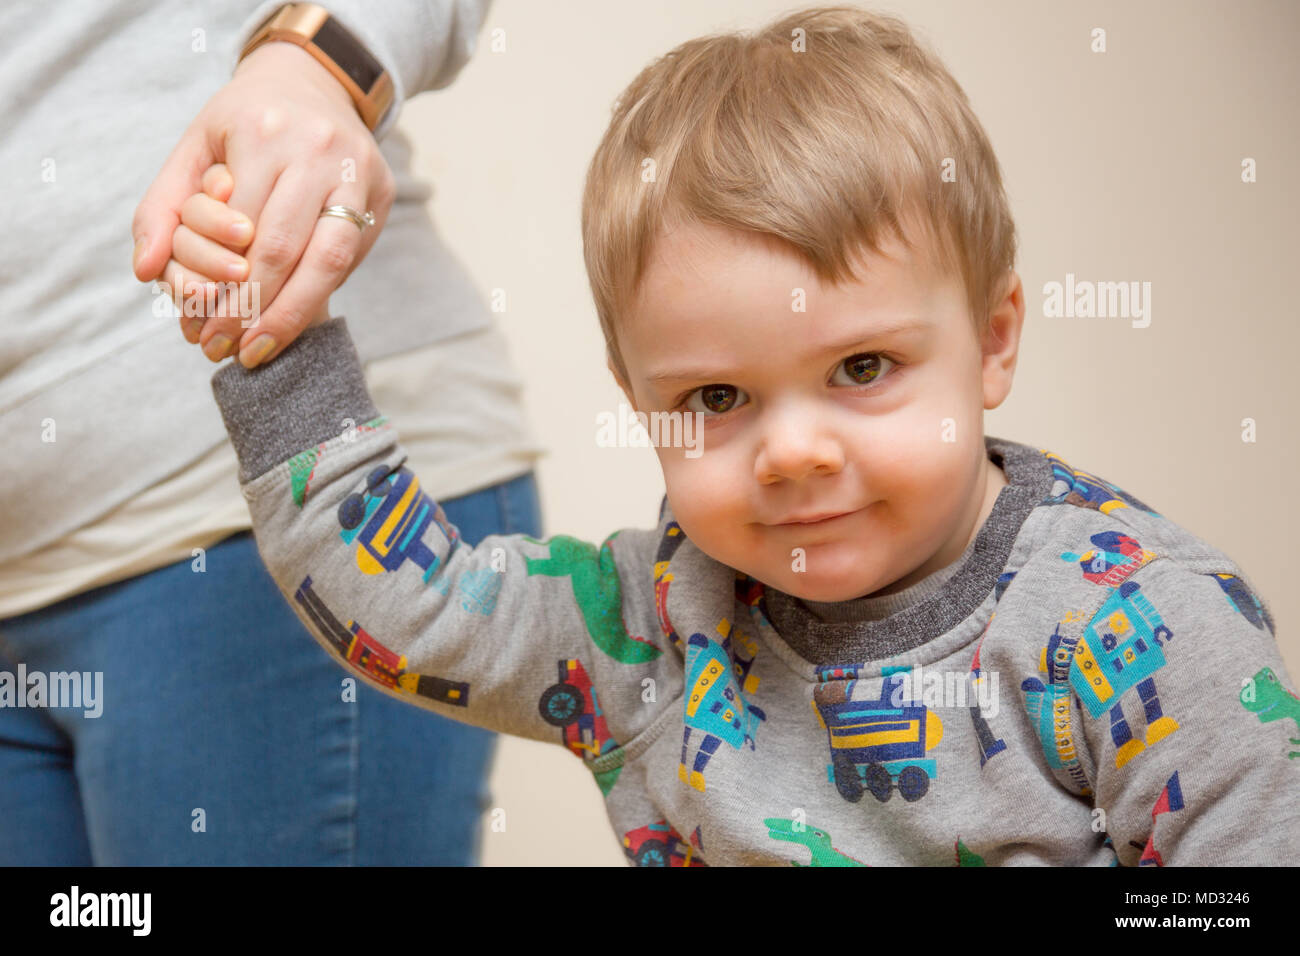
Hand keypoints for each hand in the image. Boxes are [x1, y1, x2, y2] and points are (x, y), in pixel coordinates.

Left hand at [131, 40, 395, 366]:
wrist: (312, 81)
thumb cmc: (244, 124)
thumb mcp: (194, 148)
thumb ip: (161, 207)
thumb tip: (145, 271)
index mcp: (262, 133)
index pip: (239, 228)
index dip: (222, 287)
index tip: (202, 330)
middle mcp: (316, 149)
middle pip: (284, 250)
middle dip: (254, 310)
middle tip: (228, 350)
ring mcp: (356, 170)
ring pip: (329, 259)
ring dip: (294, 314)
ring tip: (261, 349)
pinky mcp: (383, 189)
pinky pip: (352, 254)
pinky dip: (321, 290)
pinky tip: (294, 316)